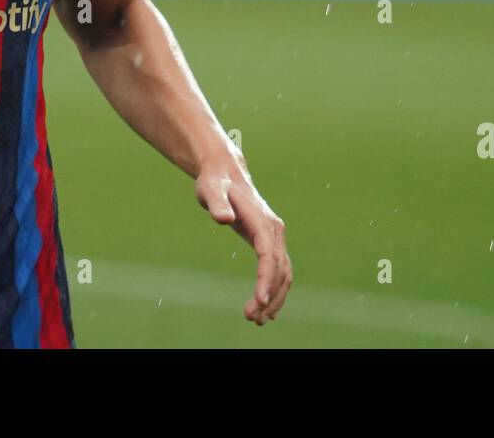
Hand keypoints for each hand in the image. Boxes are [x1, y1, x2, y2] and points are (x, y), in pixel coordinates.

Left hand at [196, 156, 291, 325]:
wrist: (225, 173)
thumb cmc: (215, 183)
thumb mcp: (210, 190)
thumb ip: (216, 204)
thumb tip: (223, 218)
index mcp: (262, 220)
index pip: (268, 254)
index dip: (266, 278)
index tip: (259, 300)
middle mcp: (274, 230)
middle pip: (279, 268)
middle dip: (269, 295)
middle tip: (252, 319)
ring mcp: (275, 237)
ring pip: (283, 272)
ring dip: (275, 297)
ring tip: (257, 320)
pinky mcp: (270, 242)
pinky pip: (279, 270)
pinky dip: (277, 290)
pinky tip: (268, 310)